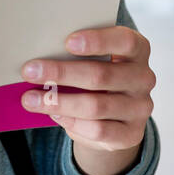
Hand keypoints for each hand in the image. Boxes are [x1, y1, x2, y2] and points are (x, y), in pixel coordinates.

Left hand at [19, 27, 154, 174]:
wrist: (116, 116)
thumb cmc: (98, 77)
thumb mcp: (94, 60)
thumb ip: (77, 56)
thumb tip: (39, 60)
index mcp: (138, 50)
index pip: (125, 41)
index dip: (98, 41)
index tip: (67, 42)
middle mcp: (143, 78)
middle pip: (102, 75)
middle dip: (61, 73)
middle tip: (30, 71)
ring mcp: (140, 108)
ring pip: (96, 106)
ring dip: (58, 102)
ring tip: (30, 99)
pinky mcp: (132, 133)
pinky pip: (98, 130)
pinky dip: (72, 122)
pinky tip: (54, 115)